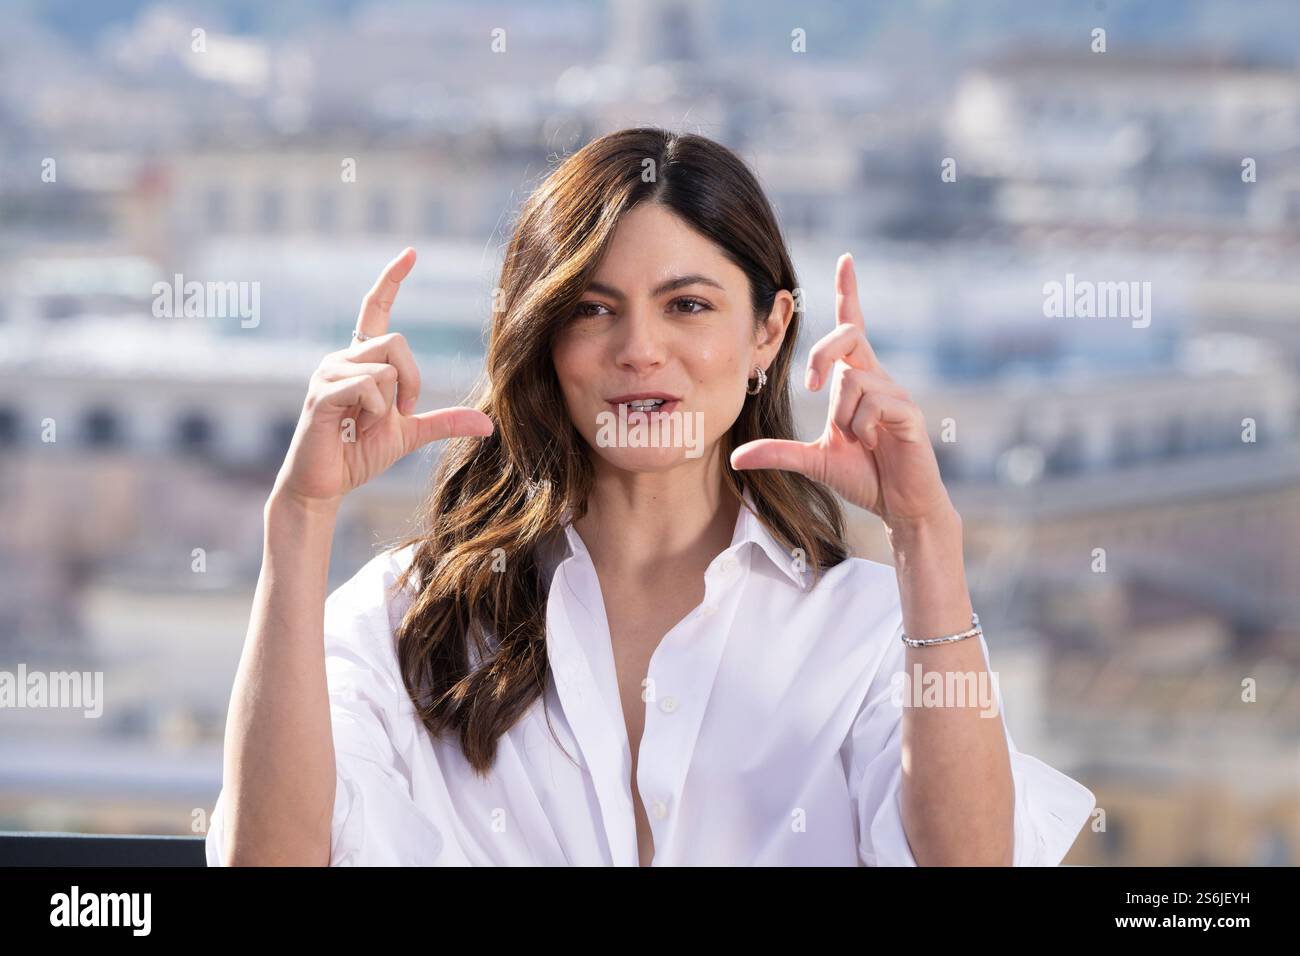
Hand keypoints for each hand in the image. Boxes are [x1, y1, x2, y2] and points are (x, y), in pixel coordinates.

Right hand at [273, 248, 493, 507]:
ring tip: (366, 425)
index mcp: (361, 359)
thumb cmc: (358, 454)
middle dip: (412, 381)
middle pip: (397, 341)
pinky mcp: (321, 395)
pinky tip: (355, 429)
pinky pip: (367, 387)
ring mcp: (328, 373)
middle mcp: (341, 358)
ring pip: (384, 367)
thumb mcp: (409, 434)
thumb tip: (488, 425)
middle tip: (400, 413)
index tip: (411, 253)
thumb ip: (444, 422)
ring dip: (390, 403)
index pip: (375, 307)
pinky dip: (373, 412)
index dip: (392, 279)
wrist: (325, 485)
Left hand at [730, 253, 952, 526]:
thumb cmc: (863, 476)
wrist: (899, 504)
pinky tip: (872, 443)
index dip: (848, 293)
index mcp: (856, 380)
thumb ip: (777, 453)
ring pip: (852, 381)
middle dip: (821, 354)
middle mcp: (877, 378)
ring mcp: (896, 393)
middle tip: (808, 385)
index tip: (845, 260)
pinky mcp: (909, 413)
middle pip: (848, 336)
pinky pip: (873, 405)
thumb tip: (734, 458)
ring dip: (842, 417)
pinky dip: (861, 428)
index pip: (852, 327)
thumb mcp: (812, 461)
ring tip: (857, 440)